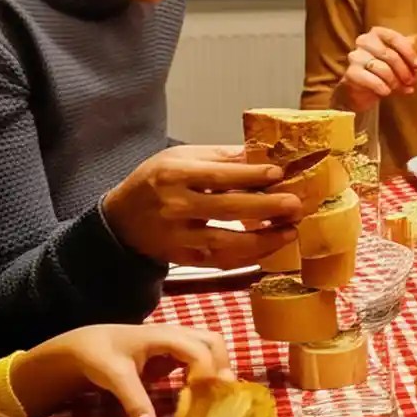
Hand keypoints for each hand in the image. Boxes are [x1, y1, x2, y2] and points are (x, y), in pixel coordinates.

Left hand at [13, 324, 233, 416]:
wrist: (84, 346)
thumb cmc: (99, 355)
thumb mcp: (114, 376)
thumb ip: (133, 398)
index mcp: (163, 336)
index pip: (199, 350)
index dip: (207, 373)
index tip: (204, 398)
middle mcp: (175, 334)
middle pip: (214, 342)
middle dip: (222, 367)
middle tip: (221, 396)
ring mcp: (176, 342)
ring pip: (211, 347)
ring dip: (218, 368)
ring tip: (216, 397)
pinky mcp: (174, 353)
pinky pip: (200, 357)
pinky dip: (207, 373)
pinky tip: (202, 395)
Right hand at [103, 145, 300, 269]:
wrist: (122, 220)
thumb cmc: (156, 181)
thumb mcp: (179, 158)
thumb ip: (219, 157)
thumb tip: (260, 154)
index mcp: (175, 175)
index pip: (219, 176)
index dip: (252, 175)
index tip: (279, 173)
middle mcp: (175, 207)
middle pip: (228, 209)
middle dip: (266, 208)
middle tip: (295, 205)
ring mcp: (178, 237)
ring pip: (226, 243)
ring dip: (263, 240)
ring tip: (289, 232)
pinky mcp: (184, 259)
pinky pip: (221, 262)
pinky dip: (248, 257)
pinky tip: (269, 248)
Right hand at [333, 27, 416, 111]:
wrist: (361, 89)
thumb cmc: (382, 70)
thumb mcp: (398, 60)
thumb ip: (409, 57)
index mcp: (377, 33)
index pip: (394, 38)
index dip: (409, 52)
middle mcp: (364, 41)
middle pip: (389, 54)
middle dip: (404, 70)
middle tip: (411, 81)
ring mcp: (355, 56)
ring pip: (381, 68)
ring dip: (395, 81)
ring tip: (401, 88)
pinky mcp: (351, 73)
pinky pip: (371, 80)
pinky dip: (382, 87)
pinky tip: (387, 92)